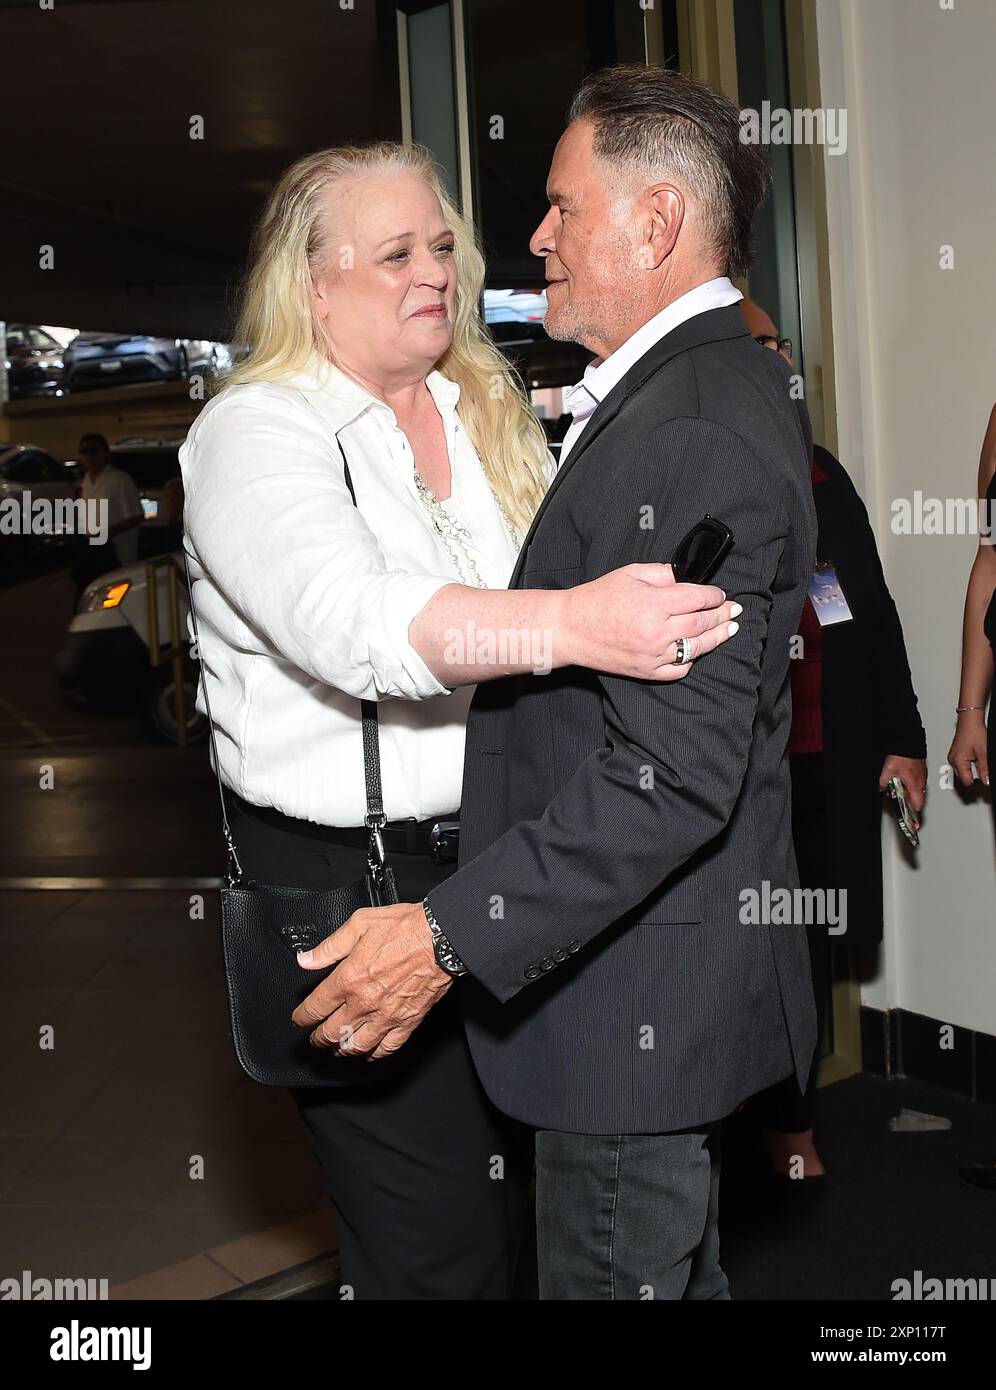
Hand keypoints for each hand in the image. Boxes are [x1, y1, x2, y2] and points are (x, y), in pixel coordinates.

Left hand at [291, 902, 451, 1059]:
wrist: (442, 938)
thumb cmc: (405, 927)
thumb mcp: (359, 924)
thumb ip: (329, 947)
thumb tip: (305, 960)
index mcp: (349, 978)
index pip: (315, 1008)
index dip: (301, 1018)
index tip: (298, 1019)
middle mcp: (364, 1002)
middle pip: (331, 1033)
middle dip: (318, 1038)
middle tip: (315, 1037)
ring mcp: (386, 1016)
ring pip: (356, 1046)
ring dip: (342, 1049)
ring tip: (338, 1046)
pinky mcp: (407, 1022)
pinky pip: (386, 1048)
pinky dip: (374, 1054)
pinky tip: (369, 1051)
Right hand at [563, 563, 741, 680]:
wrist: (570, 628)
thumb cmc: (597, 598)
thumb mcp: (630, 574)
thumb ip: (663, 574)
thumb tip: (687, 577)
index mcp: (653, 603)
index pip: (698, 598)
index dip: (715, 595)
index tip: (720, 594)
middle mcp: (656, 630)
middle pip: (702, 623)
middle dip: (723, 615)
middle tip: (735, 610)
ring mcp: (653, 654)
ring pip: (696, 647)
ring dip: (717, 637)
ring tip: (730, 629)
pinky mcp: (647, 671)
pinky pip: (679, 669)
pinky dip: (691, 660)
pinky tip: (698, 650)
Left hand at [879, 755, 927, 818]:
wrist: (908, 741)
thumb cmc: (902, 754)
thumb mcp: (888, 770)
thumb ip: (884, 782)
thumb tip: (882, 788)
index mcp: (915, 785)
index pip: (918, 806)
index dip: (914, 815)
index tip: (912, 823)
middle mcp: (921, 782)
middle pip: (917, 800)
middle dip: (909, 804)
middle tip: (901, 807)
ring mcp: (922, 777)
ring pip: (916, 791)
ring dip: (909, 794)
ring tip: (899, 792)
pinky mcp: (921, 771)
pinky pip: (916, 783)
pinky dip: (910, 785)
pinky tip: (902, 781)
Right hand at [948, 711, 989, 786]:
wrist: (970, 720)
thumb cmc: (974, 732)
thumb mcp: (983, 753)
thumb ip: (984, 769)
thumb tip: (986, 781)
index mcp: (958, 761)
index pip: (967, 781)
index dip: (978, 781)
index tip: (985, 779)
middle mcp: (953, 760)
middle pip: (963, 777)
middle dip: (974, 775)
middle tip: (983, 769)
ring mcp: (953, 756)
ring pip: (962, 771)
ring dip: (971, 769)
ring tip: (979, 759)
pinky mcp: (955, 753)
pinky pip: (961, 764)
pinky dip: (968, 763)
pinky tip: (975, 756)